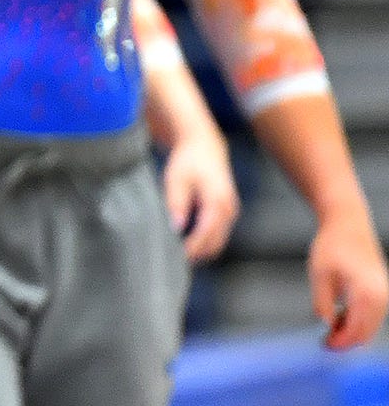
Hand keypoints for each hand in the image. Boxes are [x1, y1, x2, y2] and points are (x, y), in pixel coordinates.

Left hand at [162, 130, 239, 261]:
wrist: (205, 146)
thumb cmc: (188, 160)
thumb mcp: (176, 179)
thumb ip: (177, 204)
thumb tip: (177, 227)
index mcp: (217, 201)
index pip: (207, 233)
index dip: (193, 247)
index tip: (178, 255)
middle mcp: (229, 209)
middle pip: (216, 242)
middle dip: (198, 252)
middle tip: (176, 259)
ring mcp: (230, 211)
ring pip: (219, 240)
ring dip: (202, 248)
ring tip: (179, 253)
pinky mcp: (227, 212)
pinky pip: (218, 233)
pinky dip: (206, 240)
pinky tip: (188, 242)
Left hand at [309, 208, 388, 348]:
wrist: (348, 223)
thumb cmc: (332, 245)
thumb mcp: (319, 274)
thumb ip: (322, 303)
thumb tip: (326, 326)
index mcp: (368, 293)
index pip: (357, 331)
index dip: (340, 342)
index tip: (324, 346)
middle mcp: (382, 297)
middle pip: (366, 333)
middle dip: (346, 340)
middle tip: (324, 341)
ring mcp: (385, 294)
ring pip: (370, 326)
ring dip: (351, 331)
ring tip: (328, 328)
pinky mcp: (382, 291)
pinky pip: (371, 315)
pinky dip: (356, 320)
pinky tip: (339, 318)